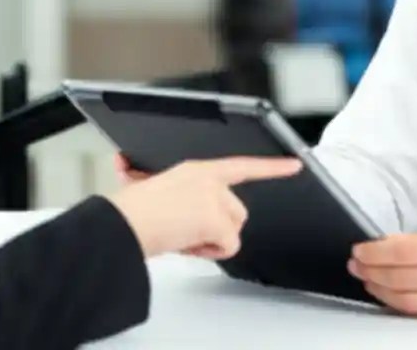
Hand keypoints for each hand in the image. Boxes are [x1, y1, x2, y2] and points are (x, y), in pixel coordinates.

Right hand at [107, 157, 301, 259]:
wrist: (121, 224)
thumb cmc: (129, 213)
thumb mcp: (156, 190)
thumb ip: (178, 194)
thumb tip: (170, 207)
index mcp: (196, 169)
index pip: (242, 165)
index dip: (272, 167)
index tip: (296, 164)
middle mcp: (209, 179)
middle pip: (237, 212)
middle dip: (217, 228)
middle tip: (185, 231)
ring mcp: (214, 197)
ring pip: (233, 229)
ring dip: (211, 240)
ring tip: (181, 235)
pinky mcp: (215, 218)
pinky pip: (228, 246)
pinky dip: (209, 252)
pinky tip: (186, 243)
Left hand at [349, 217, 416, 320]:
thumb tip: (394, 246)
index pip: (405, 250)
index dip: (375, 252)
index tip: (360, 248)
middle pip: (402, 279)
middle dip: (371, 272)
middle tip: (356, 264)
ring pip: (409, 303)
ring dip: (381, 291)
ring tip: (368, 280)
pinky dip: (404, 307)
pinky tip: (392, 297)